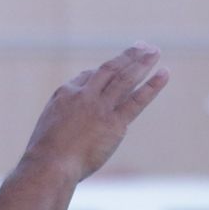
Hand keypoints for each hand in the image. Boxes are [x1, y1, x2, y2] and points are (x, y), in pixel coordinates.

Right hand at [25, 42, 168, 181]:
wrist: (49, 164)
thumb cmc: (45, 154)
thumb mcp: (47, 127)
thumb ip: (62, 117)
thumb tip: (72, 123)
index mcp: (65, 93)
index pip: (88, 76)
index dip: (103, 73)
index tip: (116, 69)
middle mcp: (84, 95)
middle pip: (109, 69)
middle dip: (128, 56)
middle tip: (143, 45)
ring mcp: (100, 107)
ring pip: (124, 78)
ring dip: (142, 63)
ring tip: (154, 51)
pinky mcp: (114, 123)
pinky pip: (136, 100)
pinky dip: (152, 86)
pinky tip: (163, 73)